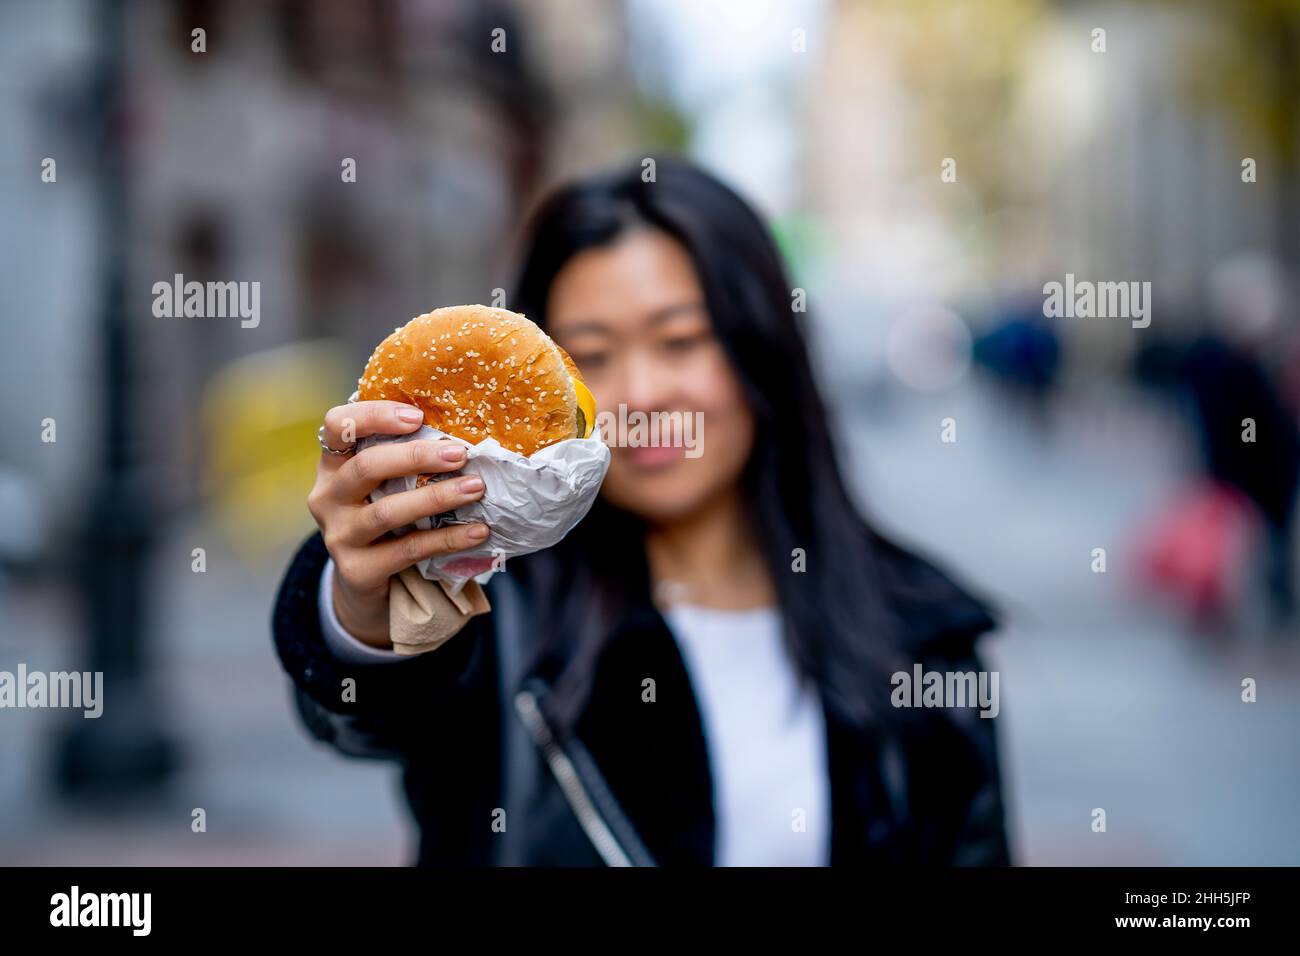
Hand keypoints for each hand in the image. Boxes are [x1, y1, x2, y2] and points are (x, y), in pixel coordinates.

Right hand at [308, 400, 488, 646]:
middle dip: (417, 457)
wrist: (365, 581)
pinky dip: (447, 539)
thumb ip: (403, 458)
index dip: (375, 415)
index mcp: (333, 465)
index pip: (340, 425)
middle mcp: (327, 497)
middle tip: (460, 454)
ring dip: (437, 497)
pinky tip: (477, 531)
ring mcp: (339, 535)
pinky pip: (409, 549)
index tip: (418, 417)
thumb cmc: (384, 516)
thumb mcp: (383, 484)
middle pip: (367, 467)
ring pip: (387, 511)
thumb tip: (462, 435)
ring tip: (475, 488)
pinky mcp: (357, 569)